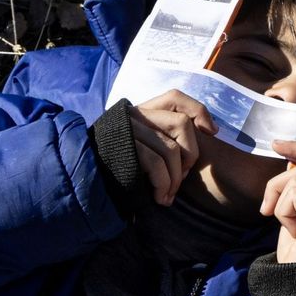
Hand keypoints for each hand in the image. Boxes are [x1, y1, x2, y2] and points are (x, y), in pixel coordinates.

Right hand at [129, 89, 214, 206]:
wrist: (84, 180)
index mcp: (141, 110)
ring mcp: (128, 130)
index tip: (211, 132)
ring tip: (169, 194)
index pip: (175, 97)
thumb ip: (164, 135)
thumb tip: (208, 131)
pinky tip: (160, 198)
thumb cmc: (118, 166)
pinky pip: (156, 164)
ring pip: (171, 148)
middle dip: (190, 153)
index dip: (198, 110)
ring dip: (176, 177)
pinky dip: (164, 184)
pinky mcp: (123, 148)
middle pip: (182, 123)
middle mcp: (134, 114)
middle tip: (183, 176)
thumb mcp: (143, 144)